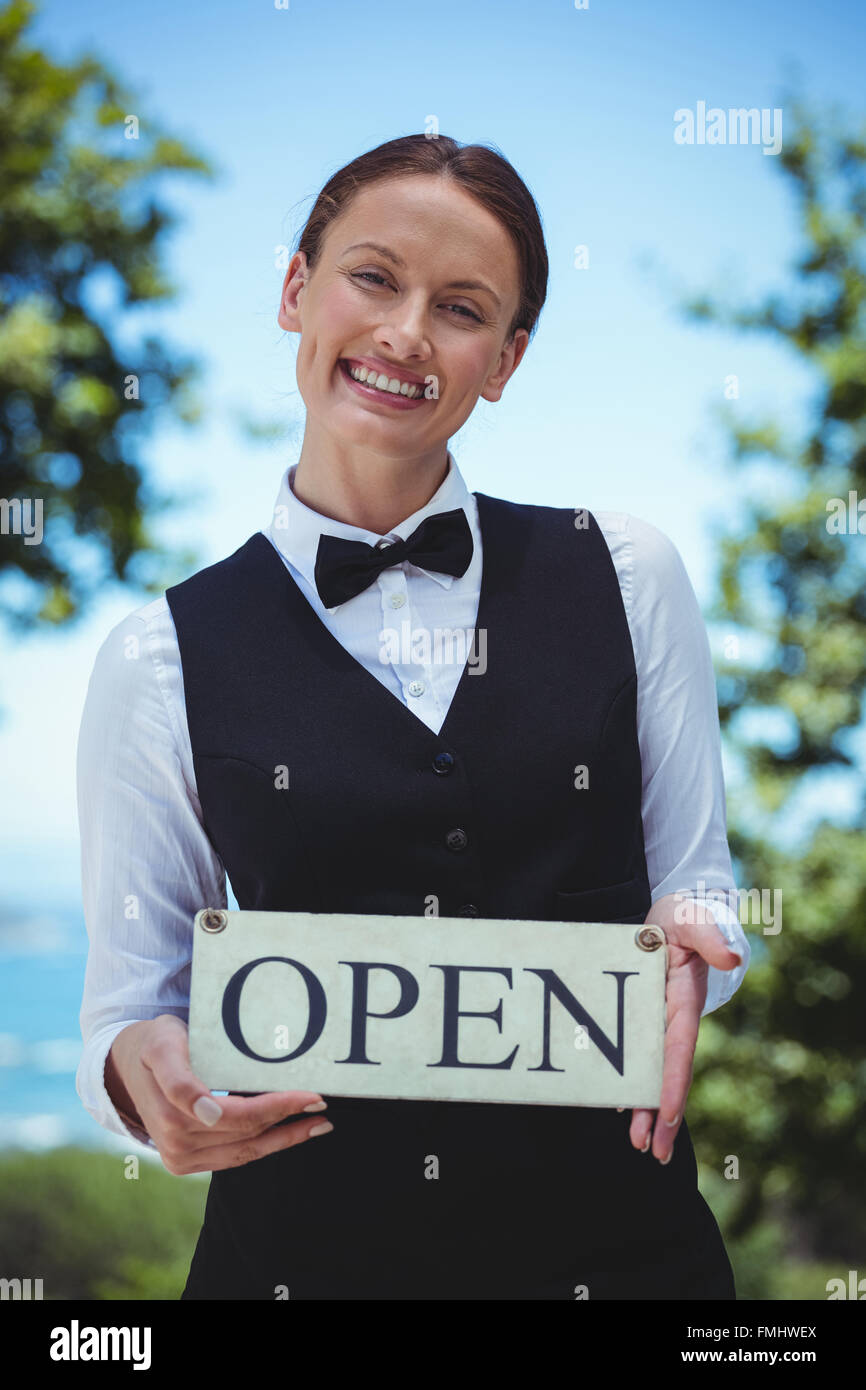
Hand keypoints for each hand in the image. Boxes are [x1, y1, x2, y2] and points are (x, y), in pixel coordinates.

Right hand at [107, 1014, 332, 1174]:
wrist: (126, 1066)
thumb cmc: (154, 1045)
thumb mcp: (163, 1047)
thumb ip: (180, 1080)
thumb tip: (208, 1112)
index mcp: (172, 1112)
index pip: (240, 1116)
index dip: (279, 1107)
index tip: (312, 1096)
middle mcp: (175, 1143)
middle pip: (247, 1134)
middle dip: (289, 1121)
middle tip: (323, 1105)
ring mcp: (179, 1158)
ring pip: (245, 1152)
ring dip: (284, 1140)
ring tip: (317, 1125)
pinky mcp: (185, 1164)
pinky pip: (234, 1157)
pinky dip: (265, 1146)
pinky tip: (290, 1134)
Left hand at [623, 894, 741, 1162]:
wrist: (671, 913)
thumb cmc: (684, 916)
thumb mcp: (693, 919)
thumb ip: (708, 937)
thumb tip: (730, 958)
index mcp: (684, 1001)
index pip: (679, 1050)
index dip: (672, 1084)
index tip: (666, 1115)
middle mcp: (673, 1018)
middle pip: (667, 1074)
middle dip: (662, 1115)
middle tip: (652, 1152)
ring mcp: (659, 1021)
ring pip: (652, 1072)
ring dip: (645, 1108)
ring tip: (638, 1144)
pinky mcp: (644, 1018)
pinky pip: (639, 1056)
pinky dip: (632, 1082)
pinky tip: (620, 1106)